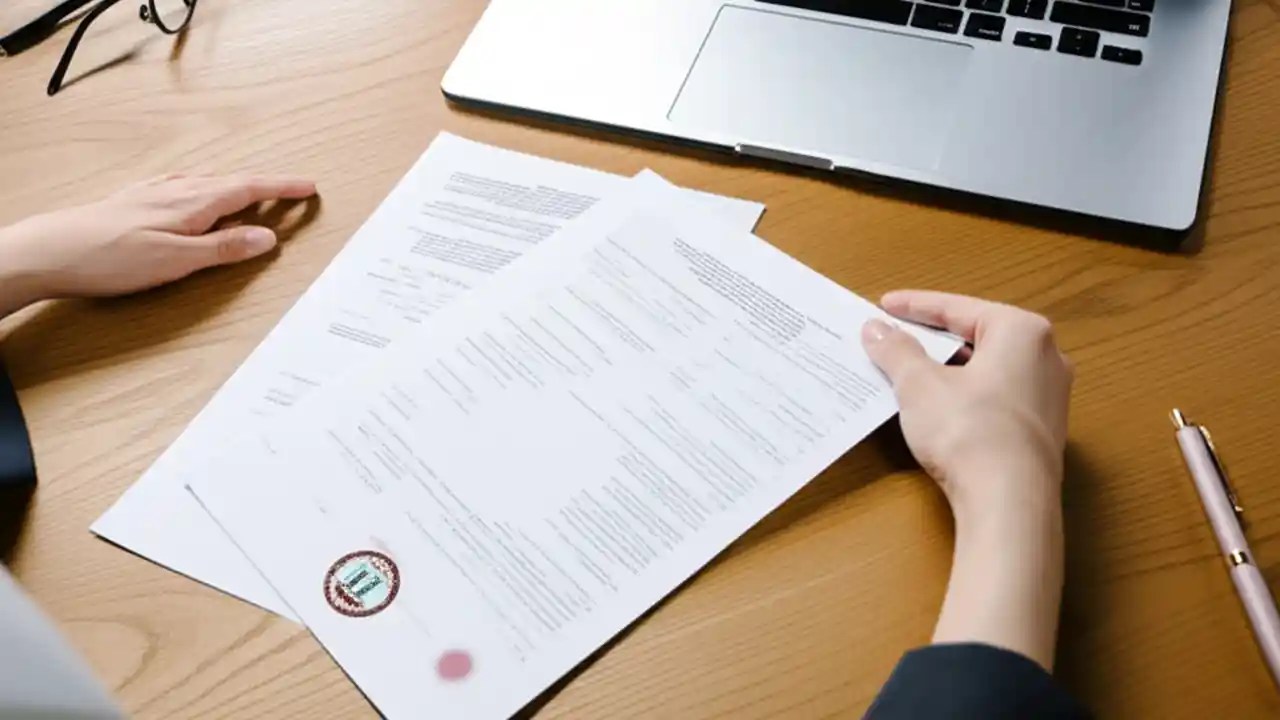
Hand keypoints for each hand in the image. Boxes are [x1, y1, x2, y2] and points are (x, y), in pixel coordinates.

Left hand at [0, 174, 315, 314]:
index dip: (282, 188)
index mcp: (194, 203)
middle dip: (267, 187)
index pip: (250, 189)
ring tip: (256, 196)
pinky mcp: (139, 200)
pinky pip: (188, 188)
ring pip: (210, 184)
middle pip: (234, 183)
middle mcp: (177, 191)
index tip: (309, 187)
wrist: (53, 250)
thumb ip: (224, 248)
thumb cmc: (111, 257)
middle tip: (293, 192)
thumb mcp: (177, 260)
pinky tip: (200, 198)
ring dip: (238, 188)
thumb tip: (267, 238)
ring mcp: (156, 193)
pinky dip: (210, 191)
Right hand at [860, 289, 1073, 670]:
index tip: (884, 306)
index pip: (958, 308)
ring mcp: (1049, 396)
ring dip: (948, 369)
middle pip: (977, 336)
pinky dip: (965, 394)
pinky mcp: (1041, 430)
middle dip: (932, 339)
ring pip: (988, 368)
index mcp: (1022, 331)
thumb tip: (877, 330)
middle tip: (894, 337)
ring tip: (908, 372)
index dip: (915, 306)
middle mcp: (1046, 357)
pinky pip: (996, 397)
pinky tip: (937, 406)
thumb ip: (897, 350)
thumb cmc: (970, 433)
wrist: (1009, 503)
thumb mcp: (919, 385)